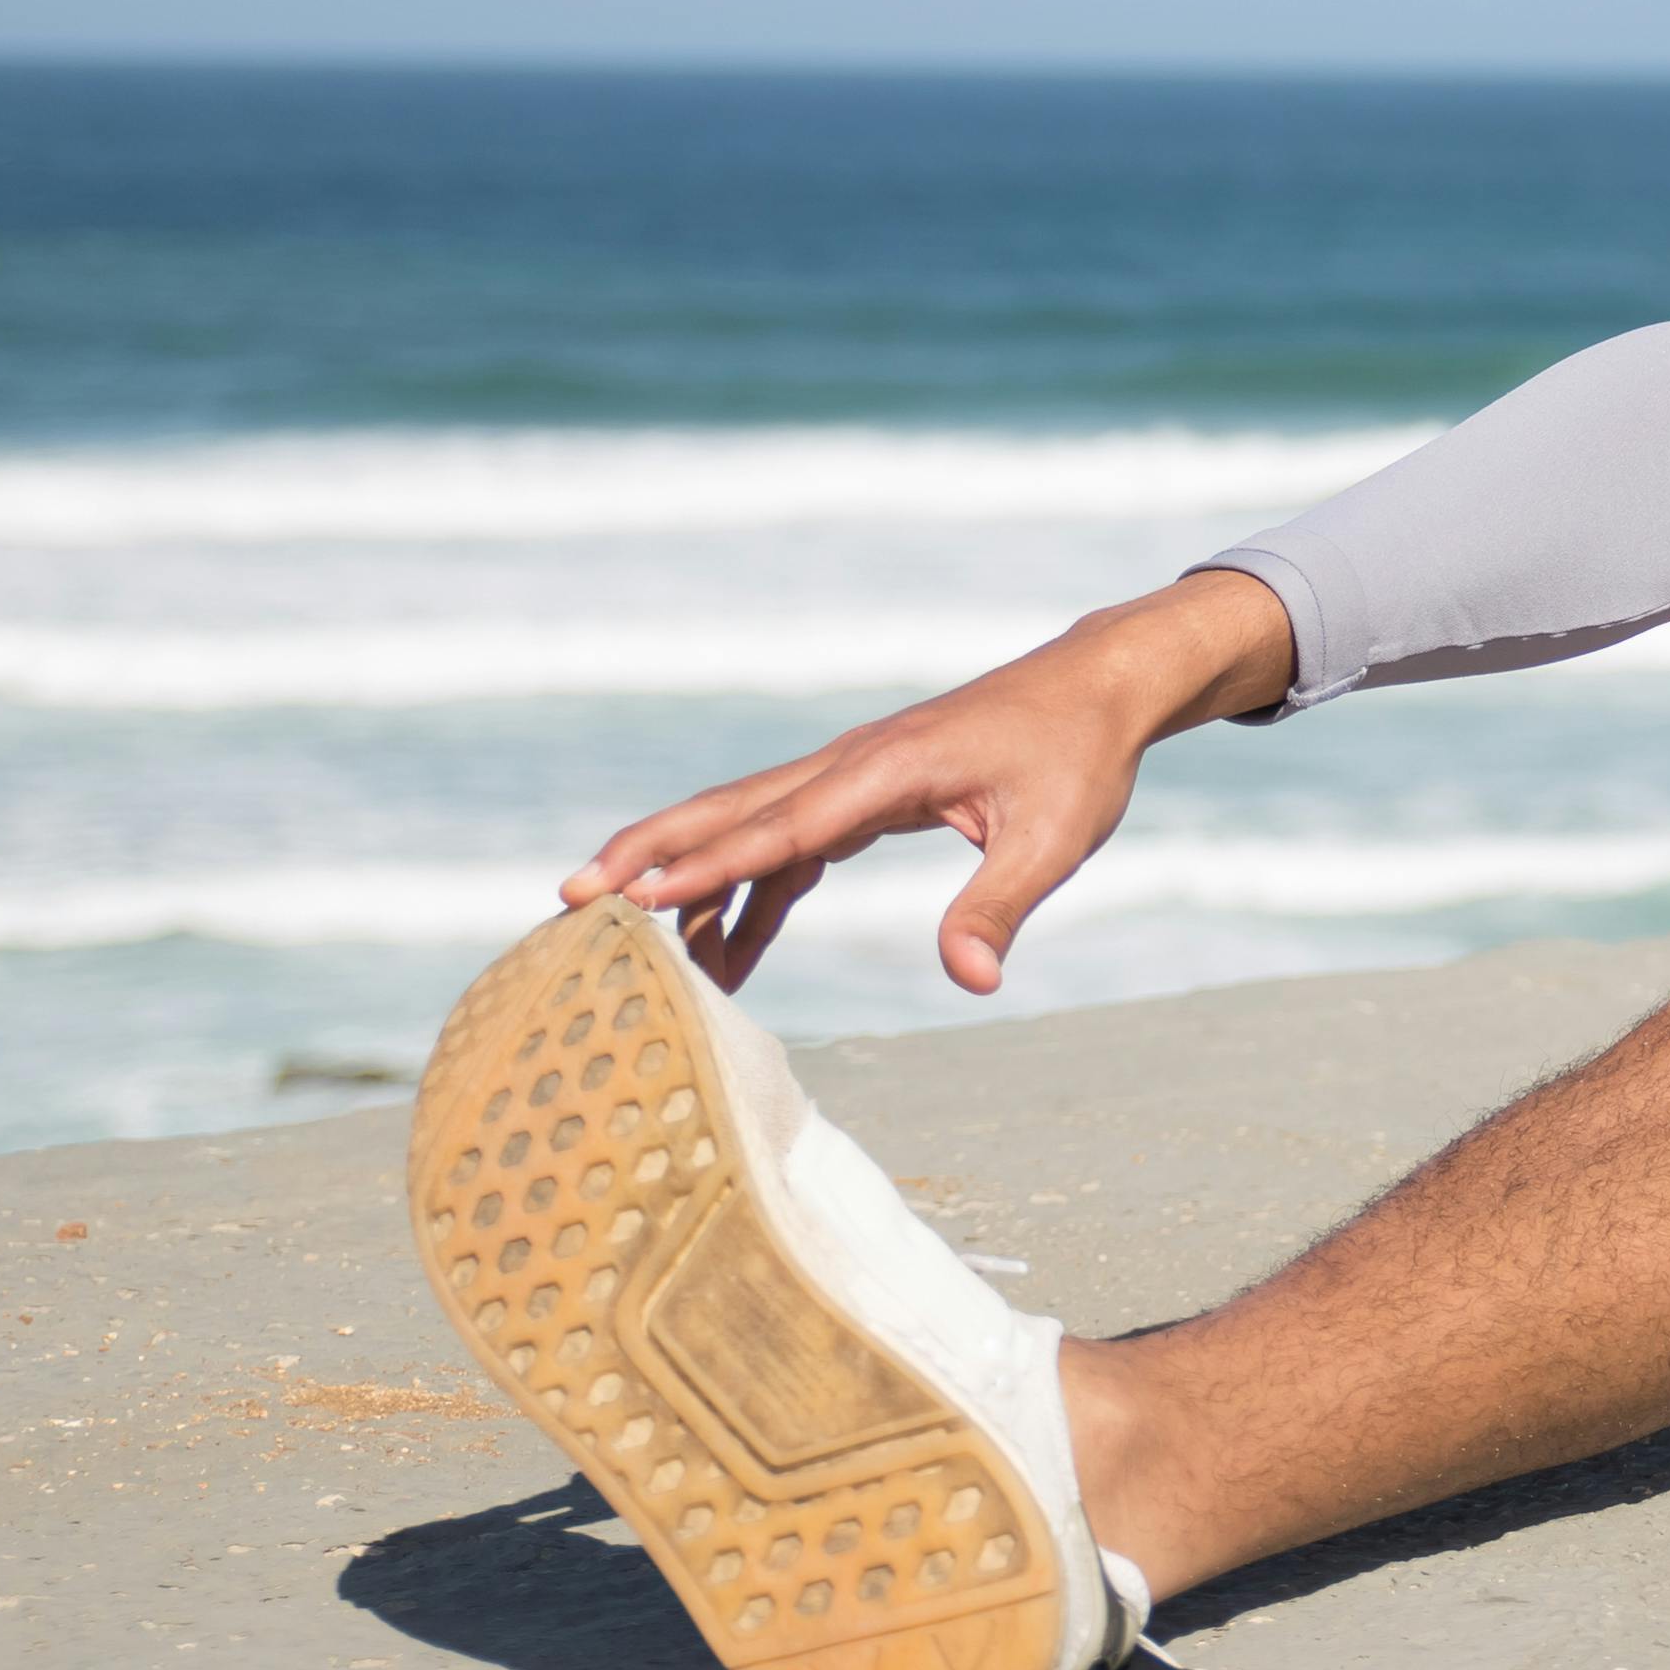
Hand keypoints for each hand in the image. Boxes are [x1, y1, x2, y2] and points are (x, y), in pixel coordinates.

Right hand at [555, 570, 1292, 993]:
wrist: (1101, 686)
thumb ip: (1000, 907)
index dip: (709, 867)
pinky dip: (750, 894)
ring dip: (689, 880)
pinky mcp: (866, 794)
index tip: (636, 898)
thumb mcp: (1057, 839)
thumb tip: (971, 982)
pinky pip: (788, 846)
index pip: (782, 827)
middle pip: (731, 811)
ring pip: (748, 827)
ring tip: (628, 949)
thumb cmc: (1081, 757)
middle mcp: (853, 764)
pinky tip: (726, 956)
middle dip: (649, 853)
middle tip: (569, 899)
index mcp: (889, 769)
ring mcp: (853, 776)